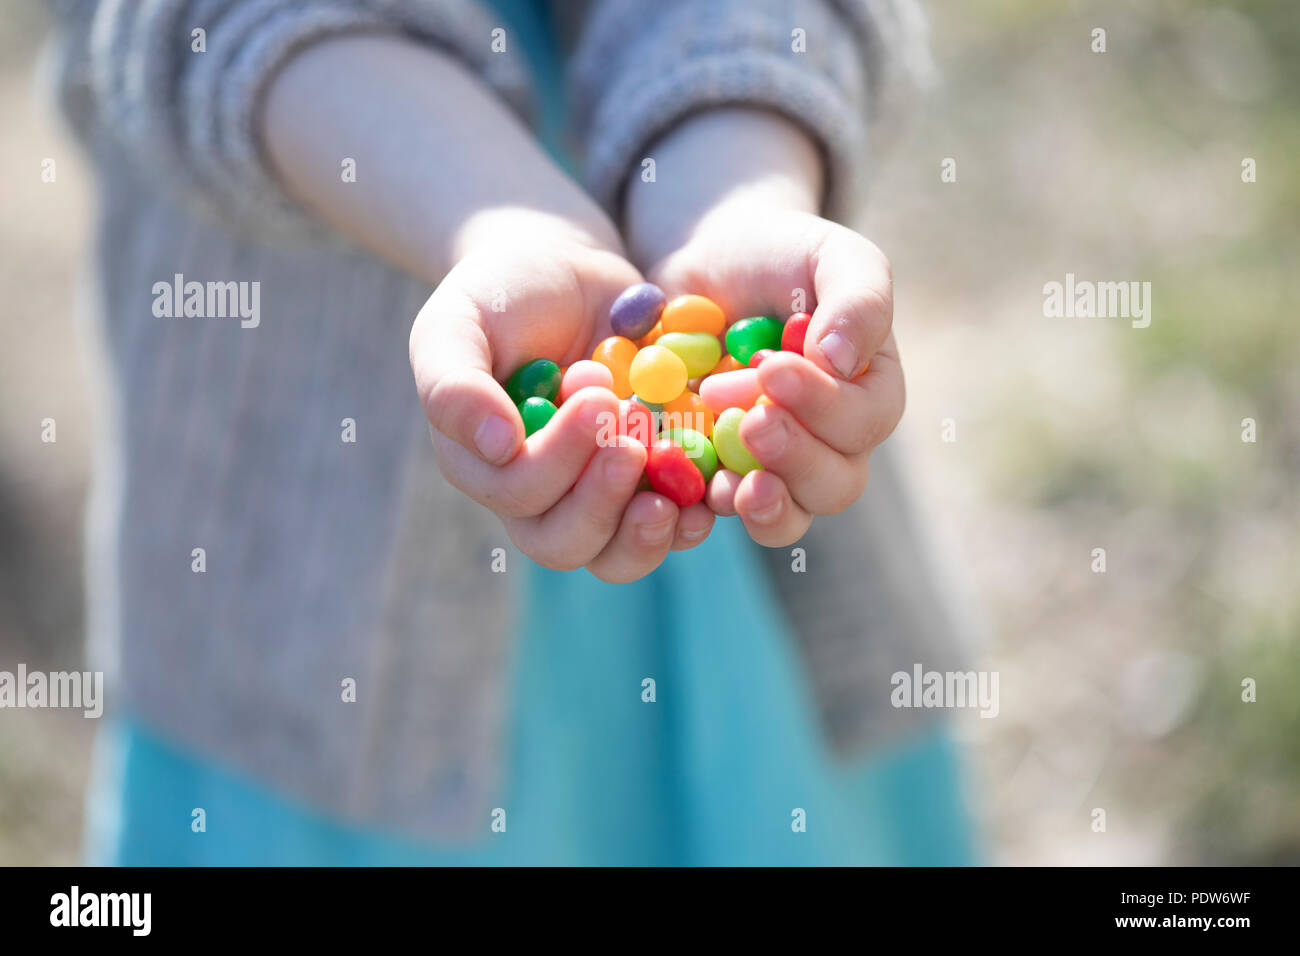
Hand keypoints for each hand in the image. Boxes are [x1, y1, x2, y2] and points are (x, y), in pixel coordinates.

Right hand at [409, 220, 714, 581]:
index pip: (519, 494)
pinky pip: (671, 523)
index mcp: (487, 466)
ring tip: (676, 502)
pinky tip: (713, 493)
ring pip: (615, 554)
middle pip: (564, 542)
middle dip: (602, 504)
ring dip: (647, 535)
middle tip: (634, 448)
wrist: (568, 269)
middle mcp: (539, 495)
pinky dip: (692, 515)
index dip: (559, 461)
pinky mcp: (650, 481)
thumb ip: (454, 385)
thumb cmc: (502, 293)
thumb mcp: (458, 323)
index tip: (600, 399)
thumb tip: (497, 449)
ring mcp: (597, 494)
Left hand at [645, 205, 903, 546]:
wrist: (708, 261)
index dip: (823, 406)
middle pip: (834, 484)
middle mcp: (830, 442)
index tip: (772, 369)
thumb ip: (857, 300)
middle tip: (751, 424)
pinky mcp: (717, 474)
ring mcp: (773, 466)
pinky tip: (683, 488)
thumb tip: (842, 362)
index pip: (863, 422)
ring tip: (731, 486)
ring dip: (764, 506)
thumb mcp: (829, 255)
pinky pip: (718, 510)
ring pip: (788, 515)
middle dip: (795, 460)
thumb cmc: (781, 253)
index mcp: (868, 394)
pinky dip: (703, 506)